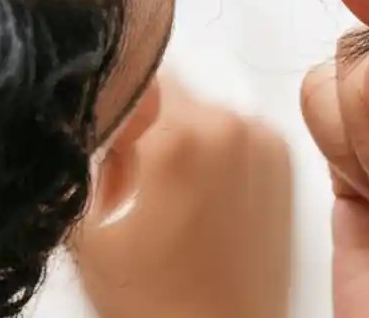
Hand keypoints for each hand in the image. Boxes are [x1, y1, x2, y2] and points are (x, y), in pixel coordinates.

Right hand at [73, 78, 292, 317]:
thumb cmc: (158, 305)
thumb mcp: (91, 229)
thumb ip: (84, 157)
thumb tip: (89, 119)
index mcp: (182, 135)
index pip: (127, 75)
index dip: (103, 110)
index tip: (96, 147)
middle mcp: (233, 126)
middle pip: (167, 91)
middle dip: (140, 124)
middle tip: (125, 184)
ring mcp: (265, 143)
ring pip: (201, 110)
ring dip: (177, 138)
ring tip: (162, 200)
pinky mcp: (284, 164)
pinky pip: (234, 134)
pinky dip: (212, 153)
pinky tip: (195, 204)